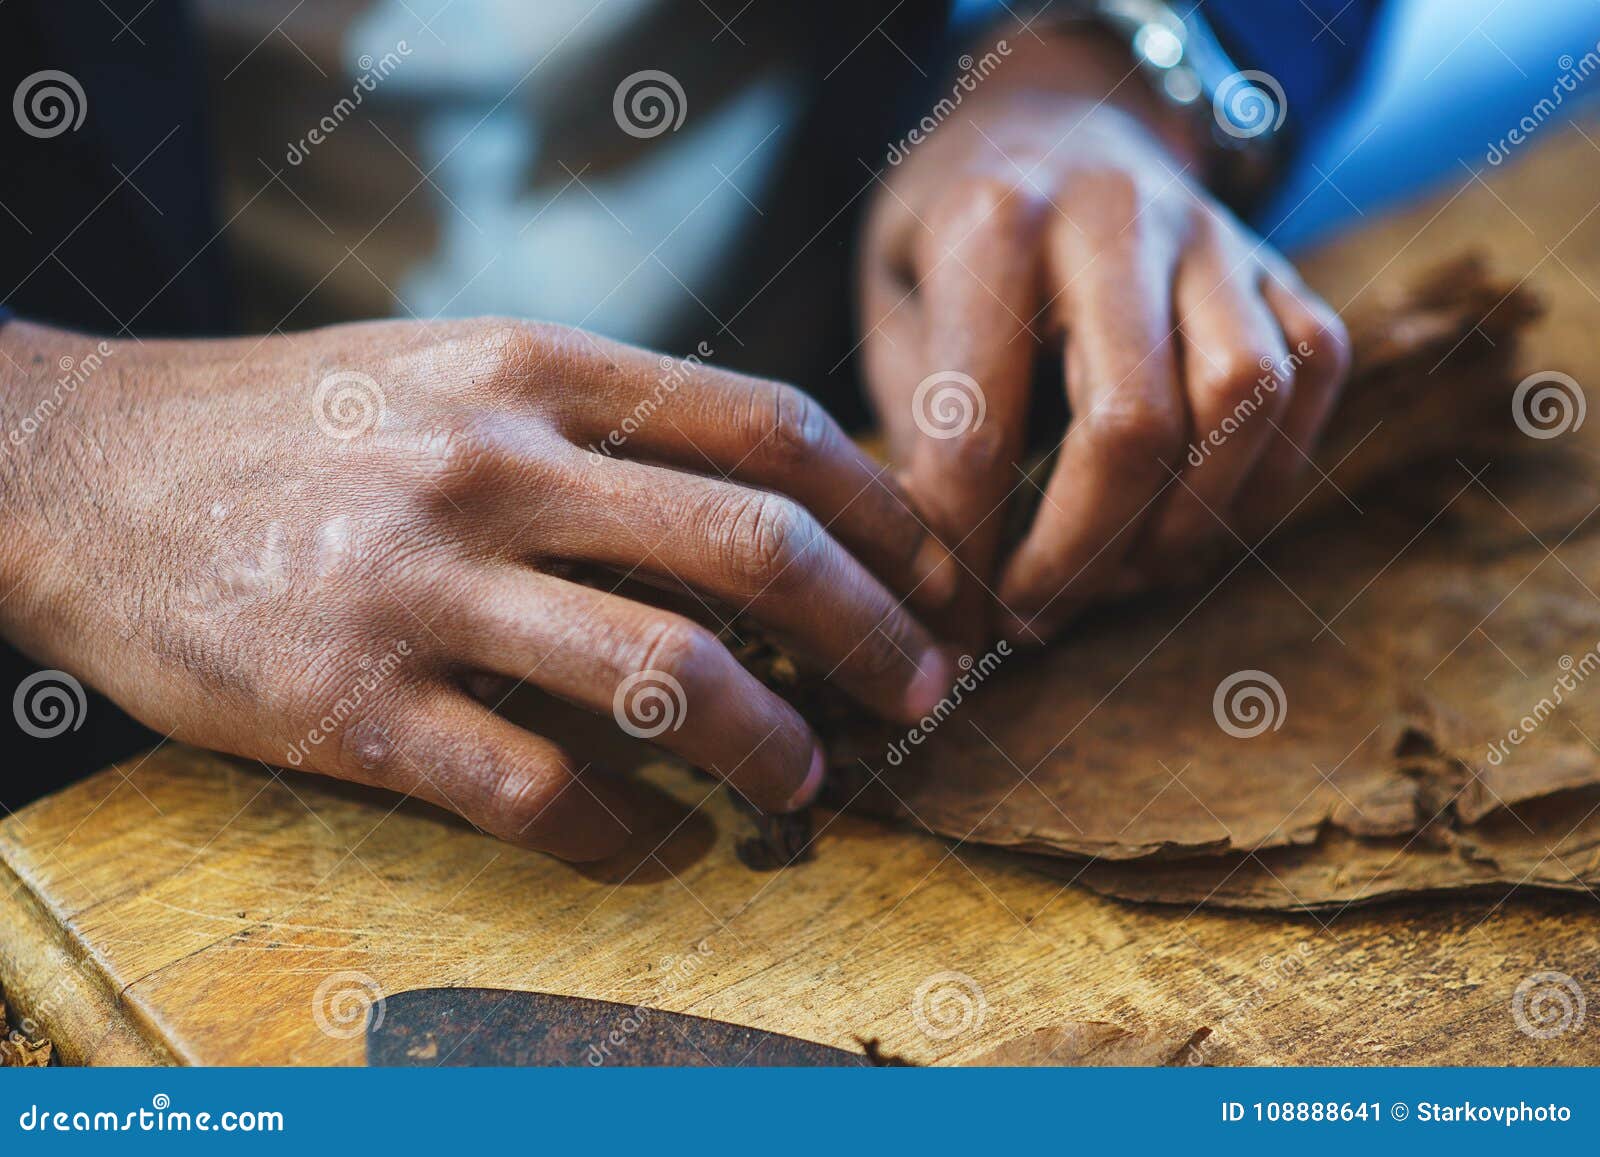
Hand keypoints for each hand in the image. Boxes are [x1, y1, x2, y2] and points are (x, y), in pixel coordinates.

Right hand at [0, 318, 956, 859]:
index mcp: (535, 370)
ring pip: (663, 678)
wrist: (85, 470)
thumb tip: (769, 508)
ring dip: (770, 743)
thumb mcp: (458, 370)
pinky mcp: (351, 707)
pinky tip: (655, 842)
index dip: (887, 513)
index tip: (941, 579)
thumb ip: (604, 425)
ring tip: (808, 780)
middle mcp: (492, 465)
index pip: (768, 429)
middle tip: (919, 693)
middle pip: (753, 548)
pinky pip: (534, 789)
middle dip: (871, 632)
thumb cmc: (302, 425)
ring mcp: (421, 587)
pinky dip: (623, 833)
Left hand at [860, 32, 1349, 644]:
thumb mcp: (896, 299)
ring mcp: (1215, 237)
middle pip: (1132, 424)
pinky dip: (1262, 480)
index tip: (945, 610)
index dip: (960, 546)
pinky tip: (1190, 525)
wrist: (1060, 115)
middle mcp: (1119, 217)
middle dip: (1078, 558)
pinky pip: (1311, 380)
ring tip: (1117, 581)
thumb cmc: (958, 231)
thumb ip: (921, 418)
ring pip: (1247, 400)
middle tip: (1028, 619)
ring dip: (1184, 526)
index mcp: (996, 223)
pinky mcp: (1281, 267)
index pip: (978, 425)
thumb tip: (949, 571)